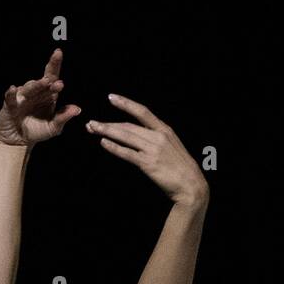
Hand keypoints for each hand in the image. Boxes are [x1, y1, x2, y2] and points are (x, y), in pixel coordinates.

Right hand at [0, 48, 81, 146]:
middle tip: (56, 78)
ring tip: (45, 83)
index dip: (55, 65)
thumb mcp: (54, 127)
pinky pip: (10, 97)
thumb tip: (77, 109)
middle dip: (48, 77)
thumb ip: (63, 117)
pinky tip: (14, 89)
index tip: (59, 54)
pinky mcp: (10, 105)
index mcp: (48, 95)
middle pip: (42, 81)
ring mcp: (22, 98)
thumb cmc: (37, 131)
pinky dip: (11, 93)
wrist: (19, 140)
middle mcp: (35, 93)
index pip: (53, 78)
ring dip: (36, 85)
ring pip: (29, 88)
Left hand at [85, 95, 208, 204]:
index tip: (111, 98)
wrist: (191, 185)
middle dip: (108, 124)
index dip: (125, 103)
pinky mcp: (148, 164)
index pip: (142, 112)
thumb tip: (139, 136)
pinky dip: (114, 147)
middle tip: (92, 123)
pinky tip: (103, 143)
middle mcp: (158, 137)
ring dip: (106, 132)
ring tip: (93, 129)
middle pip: (128, 126)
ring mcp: (153, 150)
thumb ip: (157, 139)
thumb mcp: (172, 147)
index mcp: (165, 130)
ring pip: (125, 137)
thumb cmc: (181, 168)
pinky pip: (127, 153)